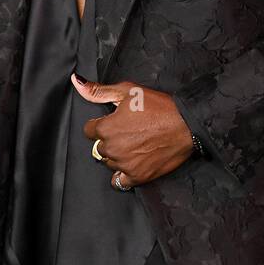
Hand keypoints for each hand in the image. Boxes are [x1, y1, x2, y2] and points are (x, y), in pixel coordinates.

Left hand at [72, 73, 195, 188]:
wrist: (186, 125)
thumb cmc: (159, 106)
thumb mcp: (127, 91)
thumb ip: (99, 91)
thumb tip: (77, 82)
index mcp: (106, 128)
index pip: (89, 130)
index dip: (100, 124)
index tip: (113, 122)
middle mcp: (112, 148)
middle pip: (99, 147)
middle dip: (109, 140)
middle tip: (127, 132)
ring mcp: (124, 164)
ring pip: (109, 163)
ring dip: (116, 156)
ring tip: (133, 145)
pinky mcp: (138, 176)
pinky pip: (119, 182)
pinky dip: (122, 174)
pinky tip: (131, 163)